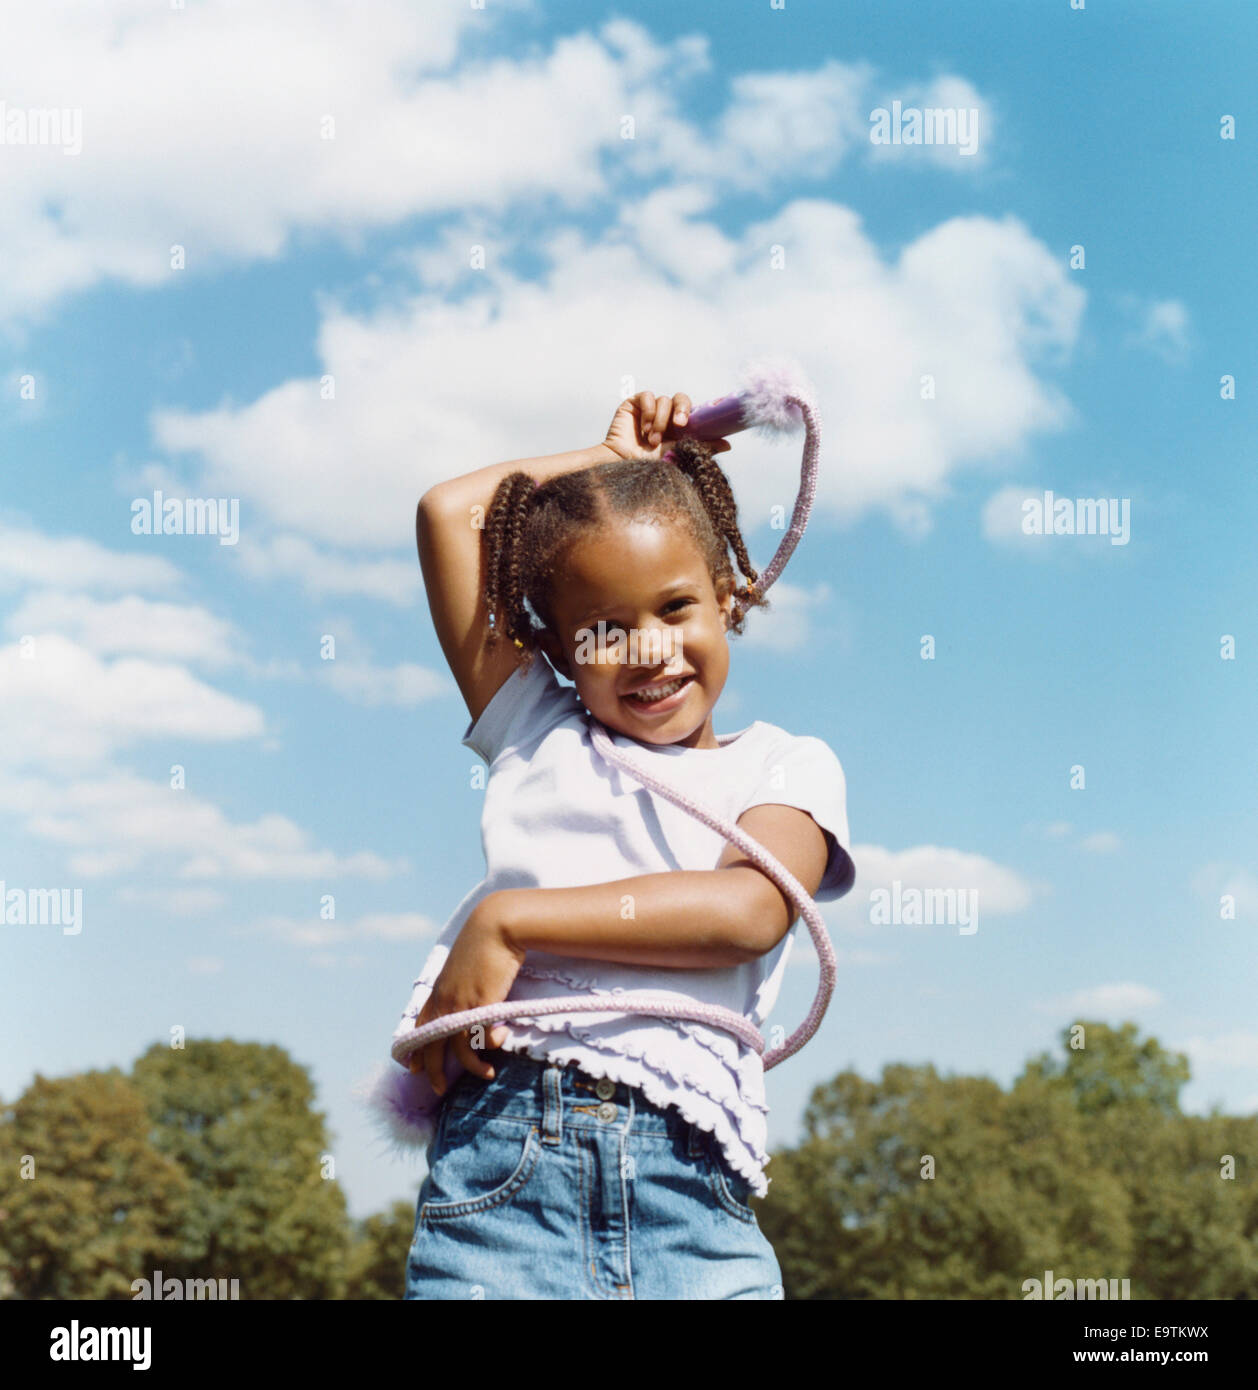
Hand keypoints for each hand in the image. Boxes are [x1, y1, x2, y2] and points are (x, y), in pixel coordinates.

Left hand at [408, 894, 525, 1096]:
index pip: (420, 1026)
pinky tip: (502, 1038)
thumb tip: (472, 1001)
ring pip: (458, 1048)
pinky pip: (483, 1037)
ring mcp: (461, 1004)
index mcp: (438, 990)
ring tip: (486, 1074)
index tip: (413, 1068)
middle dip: (433, 1070)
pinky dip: (492, 1044)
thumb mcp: (465, 965)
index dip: (416, 1049)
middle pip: (432, 1044)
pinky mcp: (481, 1005)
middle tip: (439, 1089)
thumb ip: (462, 984)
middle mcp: (445, 1001)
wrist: (496, 925)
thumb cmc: (485, 942)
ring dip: (472, 1066)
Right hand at [601, 390, 731, 461]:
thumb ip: (702, 446)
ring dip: (660, 421)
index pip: (691, 408)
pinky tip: (644, 429)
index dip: (693, 411)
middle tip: (679, 425)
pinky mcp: (634, 404)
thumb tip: (729, 444)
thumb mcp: (679, 454)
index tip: (692, 423)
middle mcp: (666, 414)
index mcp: (678, 425)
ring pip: (664, 400)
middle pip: (681, 398)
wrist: (623, 466)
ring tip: (652, 441)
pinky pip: (647, 396)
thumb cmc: (649, 465)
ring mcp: (650, 408)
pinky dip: (648, 411)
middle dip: (682, 409)